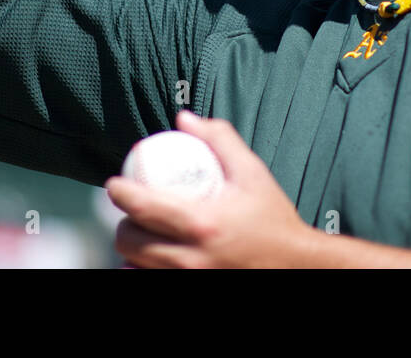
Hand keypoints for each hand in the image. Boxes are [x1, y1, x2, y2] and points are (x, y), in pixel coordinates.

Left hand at [105, 110, 314, 267]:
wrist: (296, 265)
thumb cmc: (273, 219)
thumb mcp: (252, 172)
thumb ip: (220, 139)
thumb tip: (184, 119)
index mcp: (203, 224)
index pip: (144, 208)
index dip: (120, 194)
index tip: (115, 184)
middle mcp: (192, 258)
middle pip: (131, 243)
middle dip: (123, 224)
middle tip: (130, 212)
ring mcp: (190, 280)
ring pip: (136, 266)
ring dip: (132, 249)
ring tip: (142, 233)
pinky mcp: (191, 290)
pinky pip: (149, 281)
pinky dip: (143, 270)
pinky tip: (149, 259)